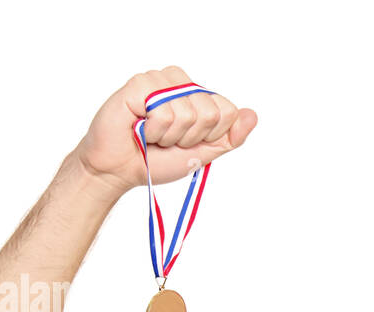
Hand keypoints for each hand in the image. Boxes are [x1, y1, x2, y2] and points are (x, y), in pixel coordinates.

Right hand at [74, 65, 256, 197]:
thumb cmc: (158, 159)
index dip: (210, 136)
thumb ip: (230, 137)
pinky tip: (140, 127)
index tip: (188, 142)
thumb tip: (252, 115)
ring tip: (152, 134)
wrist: (121, 170)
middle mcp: (180, 81)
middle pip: (210, 113)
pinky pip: (164, 112)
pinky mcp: (139, 84)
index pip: (228, 112)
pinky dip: (153, 130)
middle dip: (190, 138)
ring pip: (187, 112)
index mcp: (198, 94)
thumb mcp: (203, 153)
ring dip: (169, 135)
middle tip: (167, 139)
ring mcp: (159, 80)